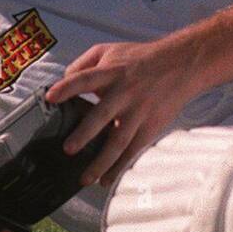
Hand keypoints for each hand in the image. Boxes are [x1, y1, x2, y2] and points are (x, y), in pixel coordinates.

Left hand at [45, 39, 202, 186]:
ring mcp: (138, 112)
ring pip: (118, 140)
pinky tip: (106, 180)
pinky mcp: (151, 126)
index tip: (51, 98)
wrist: (181, 65)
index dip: (68, 87)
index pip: (86, 79)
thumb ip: (83, 64)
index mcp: (111, 73)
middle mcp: (124, 93)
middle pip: (102, 115)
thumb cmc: (140, 59)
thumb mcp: (110, 51)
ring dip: (101, 162)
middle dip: (85, 133)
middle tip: (69, 149)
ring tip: (85, 178)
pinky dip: (120, 167)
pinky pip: (133, 150)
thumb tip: (63, 82)